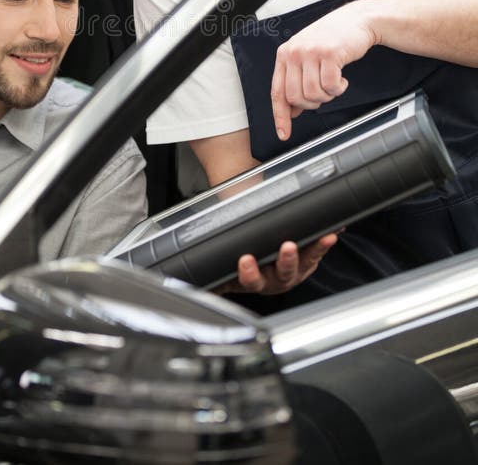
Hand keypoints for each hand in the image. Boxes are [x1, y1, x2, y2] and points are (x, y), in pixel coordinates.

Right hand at [218, 232, 338, 295]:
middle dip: (285, 261)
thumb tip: (181, 278)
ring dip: (311, 252)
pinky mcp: (306, 261)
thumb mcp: (221, 263)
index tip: (245, 260)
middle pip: (281, 274)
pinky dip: (324, 243)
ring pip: (303, 265)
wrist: (250, 240)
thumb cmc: (237, 250)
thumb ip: (207, 276)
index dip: (249, 273)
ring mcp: (292, 271)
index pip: (249, 280)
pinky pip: (317, 253)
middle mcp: (274, 279)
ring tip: (319, 238)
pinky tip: (332, 233)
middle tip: (287, 247)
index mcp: (252, 280)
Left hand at [272, 0, 377, 140]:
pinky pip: (330, 86)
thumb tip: (292, 110)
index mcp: (285, 54)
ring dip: (327, 95)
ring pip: (313, 94)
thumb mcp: (307, 56)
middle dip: (311, 104)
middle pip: (295, 97)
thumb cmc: (332, 39)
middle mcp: (294, 52)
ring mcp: (311, 52)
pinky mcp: (329, 53)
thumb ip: (296, 80)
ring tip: (333, 83)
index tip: (283, 133)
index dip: (280, 116)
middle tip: (323, 94)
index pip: (277, 92)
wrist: (356, 19)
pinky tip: (342, 79)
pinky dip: (339, 88)